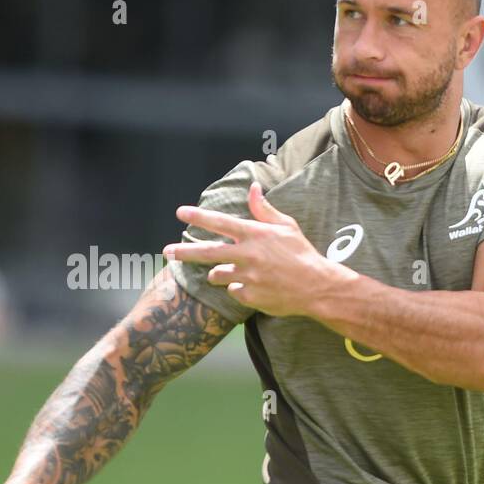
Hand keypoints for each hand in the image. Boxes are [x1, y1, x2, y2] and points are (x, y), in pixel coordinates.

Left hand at [164, 181, 349, 316]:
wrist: (316, 287)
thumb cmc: (301, 253)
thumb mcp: (286, 226)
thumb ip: (264, 209)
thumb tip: (253, 187)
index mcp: (255, 235)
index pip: (220, 222)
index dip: (198, 217)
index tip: (180, 212)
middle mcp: (248, 255)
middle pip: (207, 252)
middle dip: (184, 251)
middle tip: (166, 251)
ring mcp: (247, 277)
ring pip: (218, 275)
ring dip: (220, 273)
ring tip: (234, 271)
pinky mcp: (248, 296)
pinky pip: (233, 291)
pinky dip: (239, 288)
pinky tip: (256, 287)